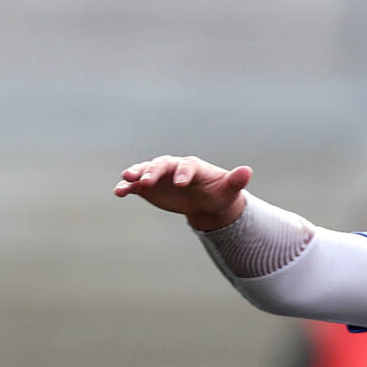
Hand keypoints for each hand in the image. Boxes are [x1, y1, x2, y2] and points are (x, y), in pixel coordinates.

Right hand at [113, 155, 253, 230]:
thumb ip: (236, 180)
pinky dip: (126, 187)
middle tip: (146, 180)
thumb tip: (248, 171)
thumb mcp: (229, 189)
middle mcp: (173, 168)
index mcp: (192, 166)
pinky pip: (135, 185)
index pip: (186, 166)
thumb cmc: (219, 193)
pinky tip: (119, 192)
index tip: (181, 184)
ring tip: (125, 180)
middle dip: (153, 171)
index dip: (183, 173)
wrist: (205, 202)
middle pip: (161, 165)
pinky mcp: (148, 187)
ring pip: (144, 171)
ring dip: (135, 174)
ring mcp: (159, 176)